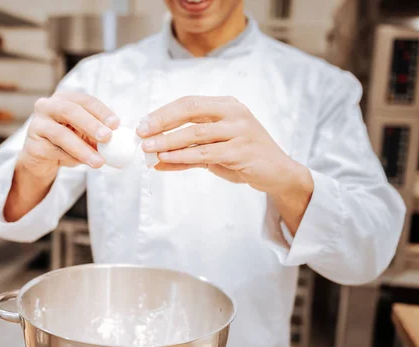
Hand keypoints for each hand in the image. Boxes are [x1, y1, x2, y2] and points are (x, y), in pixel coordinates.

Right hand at [5, 91, 118, 221]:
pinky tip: (81, 164)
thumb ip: (101, 136)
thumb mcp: (87, 136)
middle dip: (91, 124)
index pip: (85, 100)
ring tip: (99, 161)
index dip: (101, 111)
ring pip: (61, 134)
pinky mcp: (32, 144)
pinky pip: (54, 151)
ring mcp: (37, 124)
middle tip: (108, 137)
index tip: (116, 124)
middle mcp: (47, 106)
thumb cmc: (68, 143)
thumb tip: (124, 141)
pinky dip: (71, 158)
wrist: (42, 160)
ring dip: (83, 148)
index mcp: (64, 99)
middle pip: (70, 111)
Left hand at [137, 95, 313, 232]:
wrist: (277, 173)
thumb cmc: (243, 157)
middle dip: (162, 121)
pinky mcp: (241, 151)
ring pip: (195, 133)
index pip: (188, 102)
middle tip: (141, 133)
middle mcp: (233, 113)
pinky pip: (205, 153)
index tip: (143, 124)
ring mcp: (239, 131)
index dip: (163, 112)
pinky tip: (166, 160)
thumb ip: (187, 152)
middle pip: (190, 110)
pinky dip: (182, 156)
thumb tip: (154, 159)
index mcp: (226, 105)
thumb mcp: (214, 151)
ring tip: (148, 149)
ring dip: (168, 141)